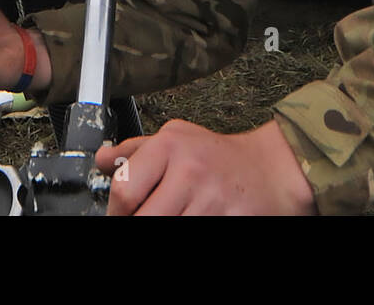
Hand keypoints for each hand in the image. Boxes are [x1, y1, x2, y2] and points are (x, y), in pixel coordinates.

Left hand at [95, 120, 316, 214]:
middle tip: (141, 220)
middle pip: (143, 219)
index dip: (116, 211)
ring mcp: (211, 201)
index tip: (120, 214)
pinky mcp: (230, 221)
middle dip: (137, 224)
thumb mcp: (178, 137)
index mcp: (171, 147)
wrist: (272, 170)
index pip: (124, 189)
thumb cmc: (220, 157)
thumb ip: (137, 150)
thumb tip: (101, 159)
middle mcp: (191, 172)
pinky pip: (197, 234)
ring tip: (173, 216)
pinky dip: (189, 233)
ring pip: (168, 228)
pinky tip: (193, 220)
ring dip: (167, 227)